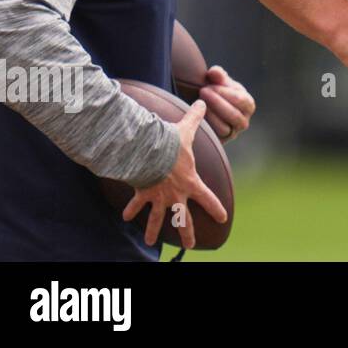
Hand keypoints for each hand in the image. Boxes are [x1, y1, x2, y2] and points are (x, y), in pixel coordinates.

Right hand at [122, 100, 228, 248]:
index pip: (208, 198)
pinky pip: (136, 205)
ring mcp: (158, 196)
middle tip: (190, 245)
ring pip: (157, 219)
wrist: (148, 152)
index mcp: (190, 182)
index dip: (216, 208)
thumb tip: (203, 102)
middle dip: (186, 233)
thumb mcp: (186, 130)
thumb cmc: (170, 143)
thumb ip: (195, 117)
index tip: (223, 218)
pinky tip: (125, 217)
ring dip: (153, 230)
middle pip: (183, 218)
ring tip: (151, 241)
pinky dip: (130, 210)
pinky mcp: (142, 193)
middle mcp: (175, 194)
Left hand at [198, 66, 255, 141]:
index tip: (207, 86)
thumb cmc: (215, 92)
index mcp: (248, 104)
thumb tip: (214, 72)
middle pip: (234, 115)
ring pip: (225, 128)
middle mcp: (244, 120)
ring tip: (198, 104)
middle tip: (201, 92)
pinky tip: (197, 116)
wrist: (205, 107)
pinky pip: (216, 137)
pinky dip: (207, 126)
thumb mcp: (218, 82)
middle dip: (216, 103)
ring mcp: (233, 132)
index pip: (241, 99)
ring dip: (211, 115)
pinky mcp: (222, 141)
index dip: (224, 93)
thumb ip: (218, 74)